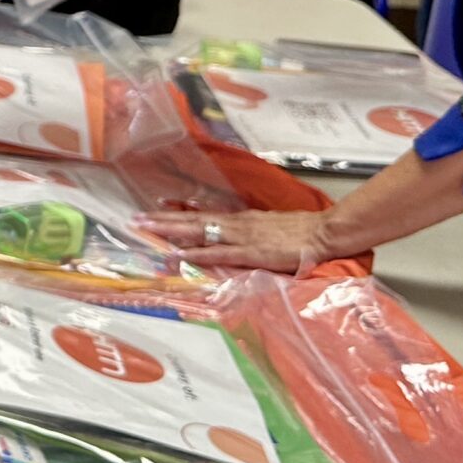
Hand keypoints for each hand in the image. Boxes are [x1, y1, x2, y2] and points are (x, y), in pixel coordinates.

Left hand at [145, 208, 342, 274]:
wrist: (327, 232)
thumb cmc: (304, 233)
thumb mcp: (273, 229)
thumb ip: (253, 234)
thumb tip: (238, 237)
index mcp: (242, 220)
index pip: (204, 214)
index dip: (179, 212)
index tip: (156, 208)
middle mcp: (237, 224)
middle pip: (193, 220)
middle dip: (163, 219)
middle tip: (135, 218)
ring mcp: (242, 237)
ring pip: (198, 231)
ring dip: (170, 230)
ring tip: (145, 228)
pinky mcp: (251, 252)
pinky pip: (217, 253)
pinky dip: (195, 253)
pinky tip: (177, 254)